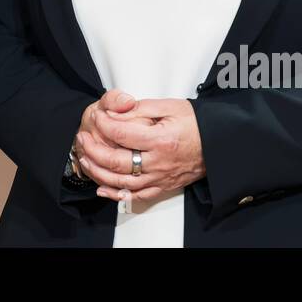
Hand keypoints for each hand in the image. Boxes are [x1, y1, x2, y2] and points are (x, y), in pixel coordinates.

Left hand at [76, 98, 204, 202]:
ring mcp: (161, 177)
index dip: (104, 125)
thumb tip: (115, 112)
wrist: (219, 143)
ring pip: (123, 182)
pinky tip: (103, 188)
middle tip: (82, 139)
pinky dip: (117, 194)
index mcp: (161, 139)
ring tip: (85, 159)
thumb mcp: (170, 106)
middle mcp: (160, 162)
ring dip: (99, 172)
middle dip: (94, 150)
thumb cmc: (196, 123)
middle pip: (118, 162)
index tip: (96, 117)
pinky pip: (137, 196)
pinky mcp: (163, 186)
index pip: (123, 134)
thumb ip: (140, 109)